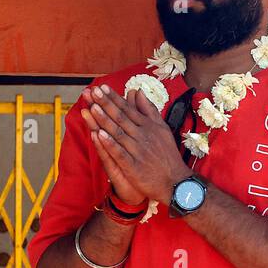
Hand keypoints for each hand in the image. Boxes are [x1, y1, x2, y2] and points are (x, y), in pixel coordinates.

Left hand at [82, 85, 192, 204]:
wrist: (175, 181)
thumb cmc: (167, 154)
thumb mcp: (162, 128)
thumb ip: (148, 110)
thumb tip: (137, 91)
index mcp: (147, 126)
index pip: (127, 109)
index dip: (113, 98)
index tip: (101, 87)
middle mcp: (142, 135)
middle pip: (121, 117)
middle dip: (105, 104)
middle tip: (93, 91)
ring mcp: (137, 151)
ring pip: (118, 133)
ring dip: (104, 120)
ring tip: (92, 107)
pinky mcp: (133, 166)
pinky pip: (119, 153)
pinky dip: (110, 144)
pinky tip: (98, 135)